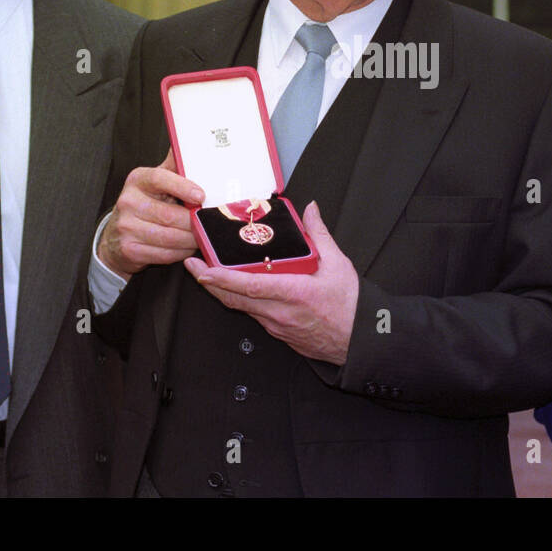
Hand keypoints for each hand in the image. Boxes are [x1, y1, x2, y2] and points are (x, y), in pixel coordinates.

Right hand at [97, 149, 203, 277]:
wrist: (115, 237)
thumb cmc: (144, 205)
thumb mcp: (155, 182)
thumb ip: (174, 167)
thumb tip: (194, 145)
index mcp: (138, 180)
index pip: (160, 179)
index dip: (182, 187)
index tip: (201, 195)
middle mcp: (128, 201)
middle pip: (170, 215)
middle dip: (195, 223)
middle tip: (210, 223)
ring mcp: (126, 226)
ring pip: (170, 237)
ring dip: (191, 240)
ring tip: (201, 236)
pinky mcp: (129, 249)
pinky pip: (165, 254)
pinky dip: (181, 253)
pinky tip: (186, 248)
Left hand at [183, 201, 358, 364]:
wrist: (359, 340)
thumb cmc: (351, 307)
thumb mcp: (338, 264)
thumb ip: (320, 234)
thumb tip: (310, 210)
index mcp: (294, 293)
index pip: (249, 286)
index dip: (223, 278)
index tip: (204, 269)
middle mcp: (280, 312)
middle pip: (235, 299)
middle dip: (209, 282)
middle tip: (192, 265)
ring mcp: (276, 325)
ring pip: (241, 307)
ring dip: (221, 291)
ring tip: (207, 273)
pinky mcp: (278, 332)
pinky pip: (253, 314)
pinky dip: (240, 300)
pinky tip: (235, 289)